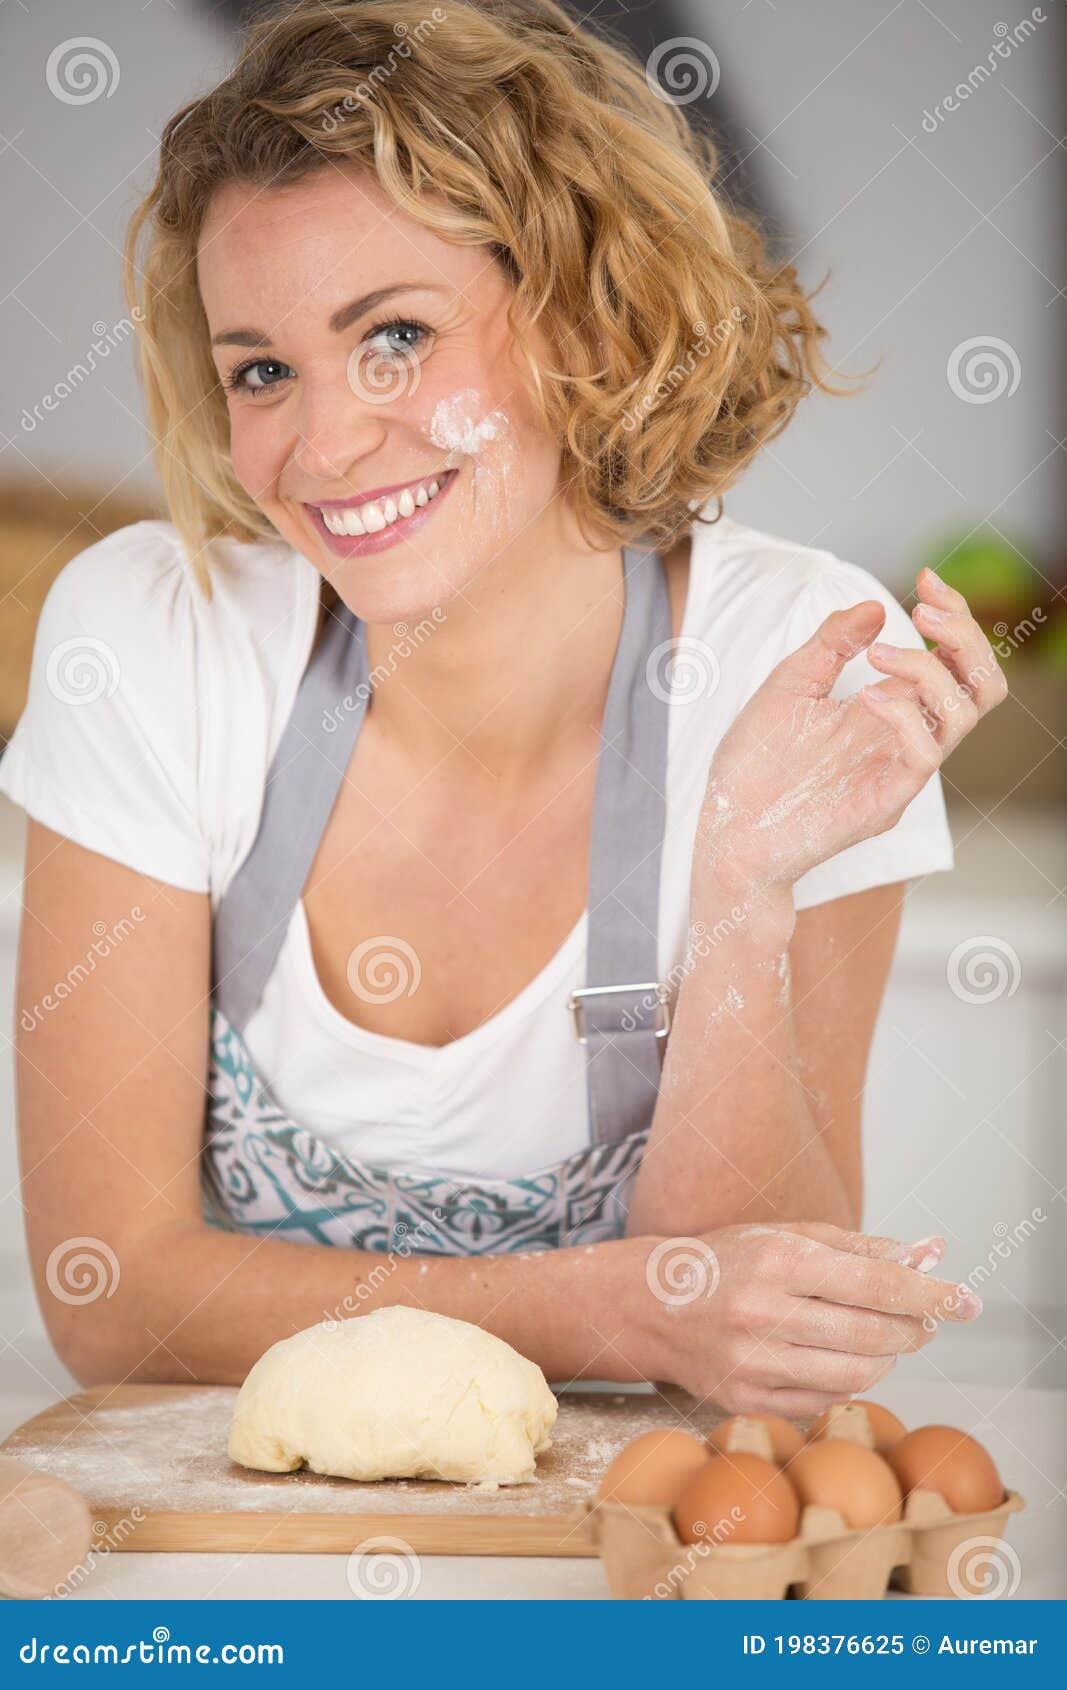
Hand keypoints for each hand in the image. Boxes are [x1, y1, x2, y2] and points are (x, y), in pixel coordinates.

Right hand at [626, 1221, 980, 1419]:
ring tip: (883, 1340)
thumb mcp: (788, 1235)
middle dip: (913, 1328)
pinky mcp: (745, 1399)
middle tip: (923, 1320)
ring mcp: (752, 1362)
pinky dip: (848, 1382)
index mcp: (778, 1260)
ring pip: (855, 1375)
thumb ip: (862, 1247)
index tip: (969, 1300)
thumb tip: (931, 1253)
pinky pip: (824, 1400)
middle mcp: (763, 1312)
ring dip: (886, 1359)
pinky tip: (841, 1359)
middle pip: (872, 1334)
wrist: (650, 1305)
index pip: (877, 1282)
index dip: (931, 1293)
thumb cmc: (729, 1261)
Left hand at [693, 568, 1007, 896]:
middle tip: (924, 610)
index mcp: (892, 707)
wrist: (729, 826)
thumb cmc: (758, 762)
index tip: (928, 577)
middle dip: (965, 636)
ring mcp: (901, 770)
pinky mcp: (887, 800)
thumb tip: (873, 607)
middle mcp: (907, 736)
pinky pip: (924, 754)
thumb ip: (830, 645)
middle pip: (982, 685)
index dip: (954, 614)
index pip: (953, 658)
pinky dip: (905, 714)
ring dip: (929, 670)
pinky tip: (866, 697)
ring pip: (964, 715)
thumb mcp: (790, 685)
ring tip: (877, 657)